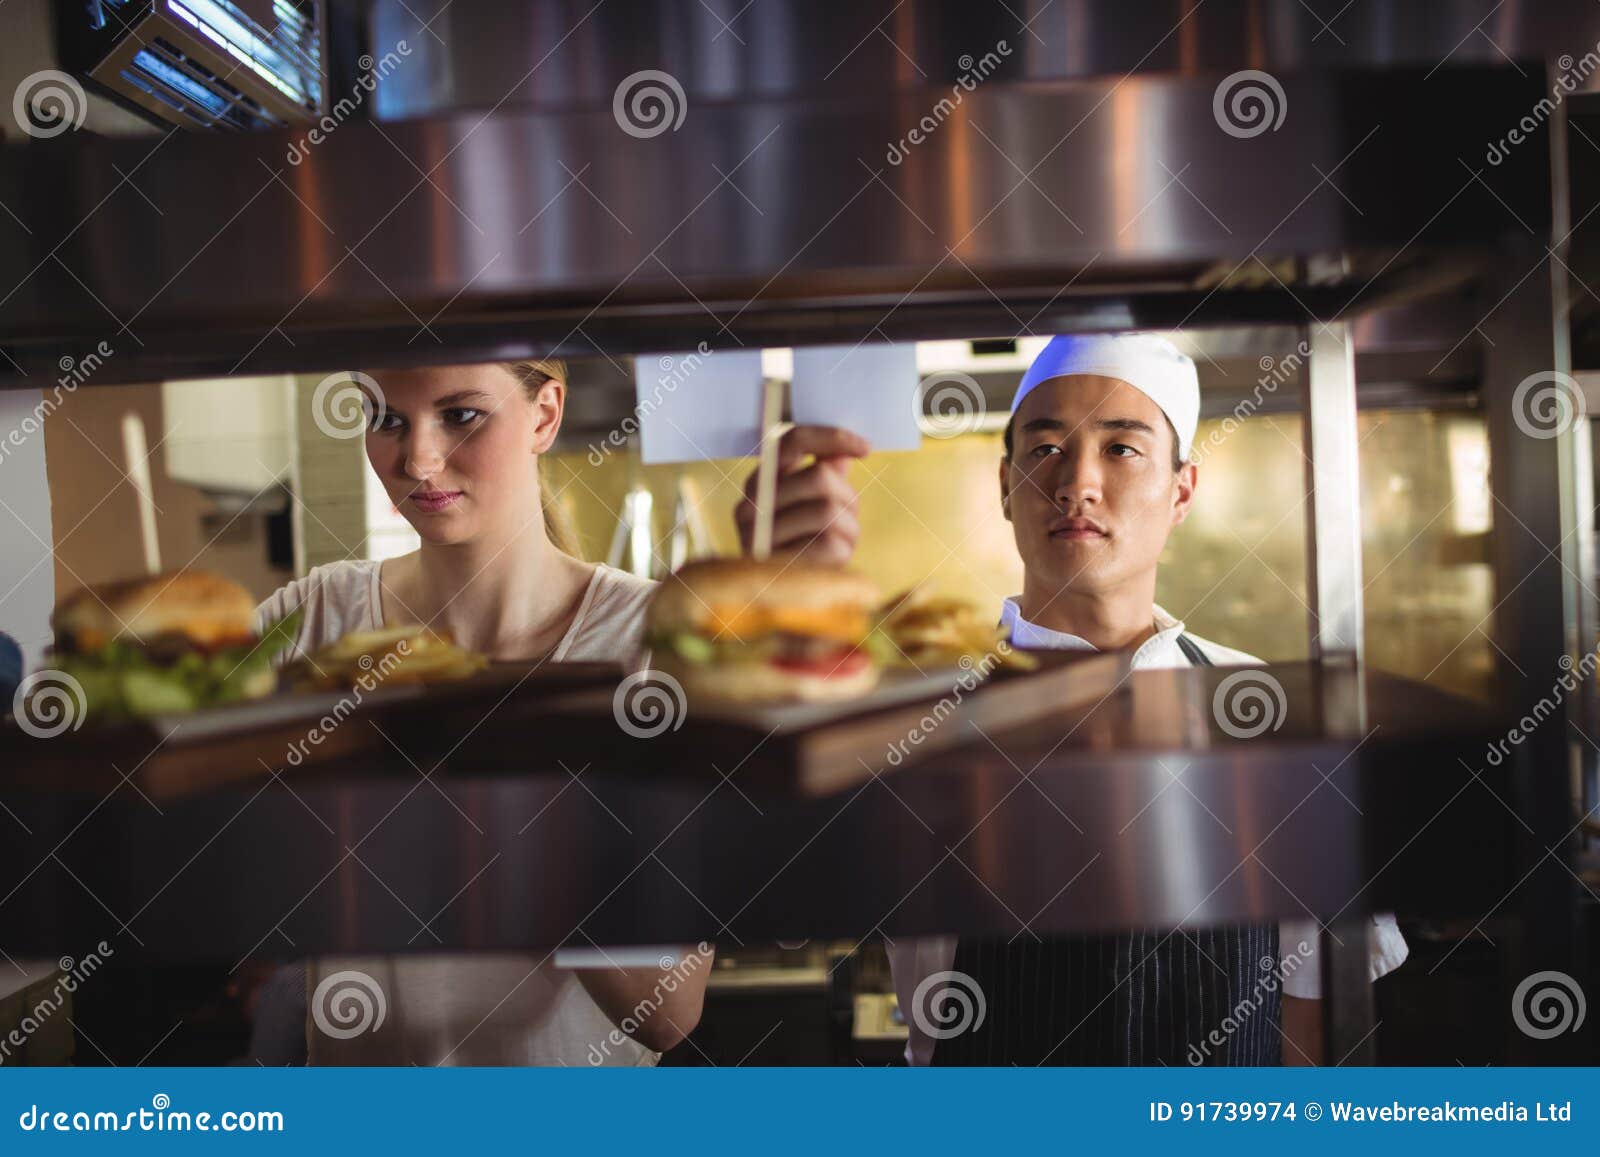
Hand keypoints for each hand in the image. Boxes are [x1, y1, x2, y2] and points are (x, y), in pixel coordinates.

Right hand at [735, 424, 868, 565]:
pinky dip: (842, 551)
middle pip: (820, 478)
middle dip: (847, 497)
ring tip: (838, 542)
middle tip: (848, 517)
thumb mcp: (813, 504)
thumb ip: (824, 472)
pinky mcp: (776, 567)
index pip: (793, 440)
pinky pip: (830, 544)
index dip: (833, 438)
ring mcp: (760, 539)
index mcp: (759, 482)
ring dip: (848, 528)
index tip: (865, 448)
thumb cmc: (801, 545)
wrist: (784, 600)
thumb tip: (844, 450)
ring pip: (829, 512)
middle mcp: (750, 506)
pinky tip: (832, 561)